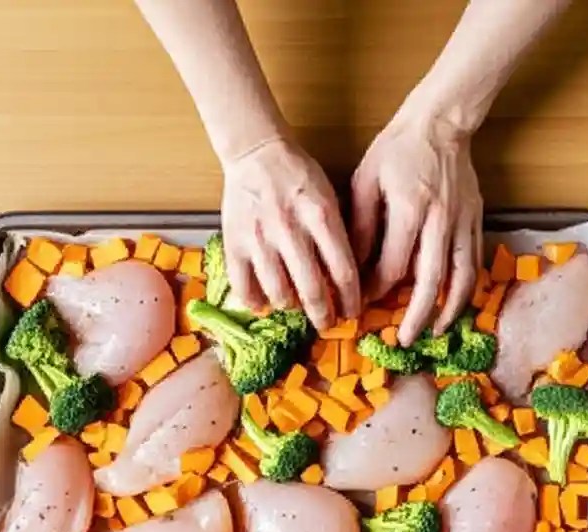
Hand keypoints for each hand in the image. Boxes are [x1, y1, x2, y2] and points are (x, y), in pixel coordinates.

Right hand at [221, 138, 359, 329]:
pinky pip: (243, 286)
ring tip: (297, 306)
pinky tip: (264, 303)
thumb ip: (339, 235)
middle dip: (324, 315)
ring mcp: (259, 238)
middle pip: (312, 290)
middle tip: (328, 323)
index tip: (353, 312)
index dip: (352, 300)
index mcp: (321, 216)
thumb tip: (350, 279)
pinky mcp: (234, 242)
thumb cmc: (298, 175)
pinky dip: (255, 301)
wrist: (256, 153)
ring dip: (292, 307)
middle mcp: (290, 230)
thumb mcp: (330, 196)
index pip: (344, 271)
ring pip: (279, 293)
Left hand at [351, 117, 482, 344]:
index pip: (393, 265)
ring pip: (461, 277)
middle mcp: (440, 221)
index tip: (365, 302)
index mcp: (409, 210)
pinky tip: (456, 303)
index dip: (377, 289)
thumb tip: (355, 265)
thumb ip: (361, 225)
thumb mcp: (366, 181)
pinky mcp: (476, 219)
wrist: (440, 123)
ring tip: (435, 332)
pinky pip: (474, 262)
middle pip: (431, 281)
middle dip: (417, 316)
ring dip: (450, 310)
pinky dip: (467, 288)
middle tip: (403, 340)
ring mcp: (463, 222)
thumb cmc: (397, 150)